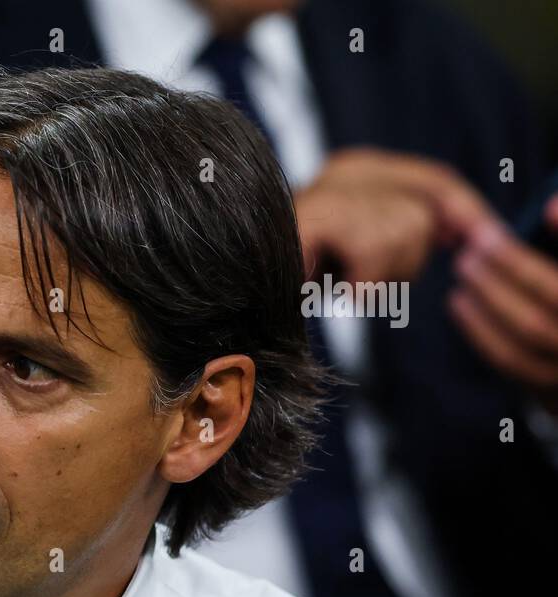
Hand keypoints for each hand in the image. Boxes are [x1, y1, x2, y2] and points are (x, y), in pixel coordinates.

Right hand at [294, 147, 491, 282]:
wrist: (234, 308)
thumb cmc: (292, 291)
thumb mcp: (360, 259)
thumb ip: (403, 231)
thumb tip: (464, 228)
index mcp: (350, 172)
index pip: (432, 180)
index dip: (463, 208)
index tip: (480, 236)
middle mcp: (340, 170)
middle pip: (424, 210)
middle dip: (404, 260)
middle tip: (360, 281)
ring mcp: (327, 188)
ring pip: (405, 230)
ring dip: (378, 276)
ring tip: (337, 284)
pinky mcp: (316, 213)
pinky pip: (375, 246)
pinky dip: (360, 282)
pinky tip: (329, 289)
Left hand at [449, 196, 557, 416]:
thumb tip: (550, 206)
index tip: (545, 207)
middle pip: (554, 299)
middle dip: (516, 266)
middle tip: (480, 240)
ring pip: (531, 332)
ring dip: (491, 296)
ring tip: (465, 266)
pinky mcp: (551, 393)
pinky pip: (512, 362)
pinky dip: (482, 329)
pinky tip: (461, 302)